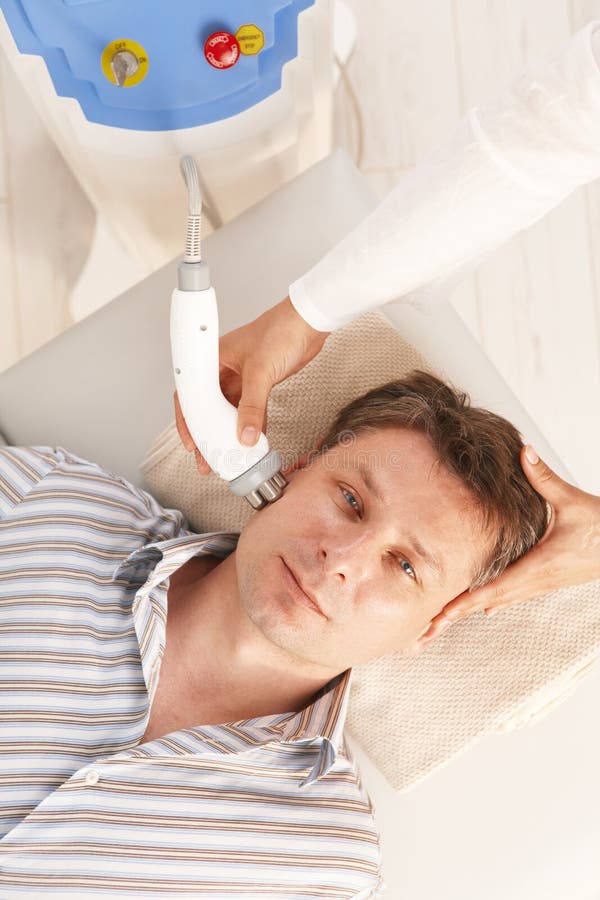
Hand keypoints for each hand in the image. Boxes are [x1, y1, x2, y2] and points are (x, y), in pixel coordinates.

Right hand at [174, 296, 329, 474]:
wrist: (308, 323)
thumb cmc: (280, 330)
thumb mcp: (260, 372)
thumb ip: (253, 407)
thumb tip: (246, 435)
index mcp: (213, 359)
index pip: (191, 394)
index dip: (188, 420)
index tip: (192, 441)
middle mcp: (223, 369)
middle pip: (208, 407)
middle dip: (207, 433)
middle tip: (206, 454)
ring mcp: (241, 377)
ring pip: (228, 411)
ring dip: (227, 431)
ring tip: (226, 453)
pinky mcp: (259, 383)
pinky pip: (248, 410)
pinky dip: (248, 425)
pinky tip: (250, 440)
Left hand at [415, 446, 599, 649]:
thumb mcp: (573, 501)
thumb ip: (545, 478)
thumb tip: (525, 453)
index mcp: (538, 567)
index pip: (493, 589)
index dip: (464, 603)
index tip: (439, 615)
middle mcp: (536, 580)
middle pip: (486, 603)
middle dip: (453, 618)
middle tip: (422, 634)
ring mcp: (541, 583)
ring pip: (497, 602)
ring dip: (467, 614)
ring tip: (439, 626)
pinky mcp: (546, 580)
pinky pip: (511, 596)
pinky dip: (490, 602)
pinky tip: (483, 609)